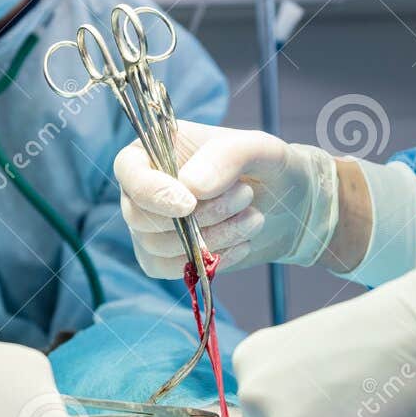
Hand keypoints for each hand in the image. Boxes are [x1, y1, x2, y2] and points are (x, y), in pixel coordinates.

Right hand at [113, 121, 338, 276]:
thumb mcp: (259, 148)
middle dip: (198, 216)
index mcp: (156, 148)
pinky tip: (241, 244)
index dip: (153, 192)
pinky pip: (171, 268)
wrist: (286, 206)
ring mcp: (151, 224)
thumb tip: (190, 187)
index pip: (129, 170)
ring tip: (253, 219)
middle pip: (140, 215)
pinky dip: (208, 260)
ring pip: (157, 245)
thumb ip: (226, 156)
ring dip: (210, 238)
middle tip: (246, 196)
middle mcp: (145, 187)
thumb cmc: (266, 167)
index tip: (190, 203)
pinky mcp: (166, 256)